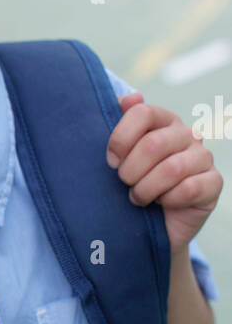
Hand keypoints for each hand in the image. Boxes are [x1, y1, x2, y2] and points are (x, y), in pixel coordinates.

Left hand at [106, 92, 222, 252]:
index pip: (142, 112)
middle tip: (124, 183)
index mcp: (163, 120)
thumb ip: (117, 122)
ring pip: (171, 169)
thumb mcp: (119, 155)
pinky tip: (162, 204)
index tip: (110, 161)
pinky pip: (189, 189)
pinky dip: (168, 200)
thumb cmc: (132, 183)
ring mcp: (203, 157)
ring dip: (146, 189)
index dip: (120, 139)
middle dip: (130, 170)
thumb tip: (129, 98)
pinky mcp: (214, 183)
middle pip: (153, 144)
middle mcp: (187, 134)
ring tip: (138, 198)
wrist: (150, 225)